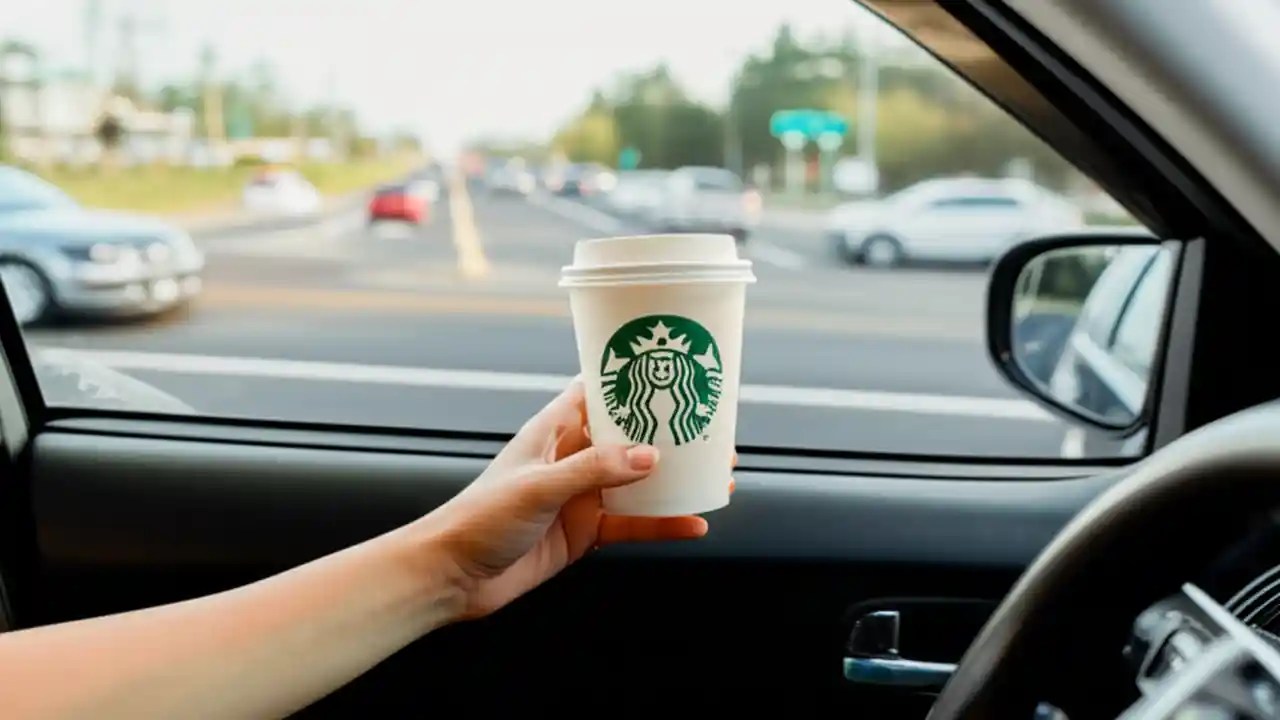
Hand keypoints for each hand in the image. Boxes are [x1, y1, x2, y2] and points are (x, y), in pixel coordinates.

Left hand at [421, 378, 734, 619]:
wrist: (452, 576)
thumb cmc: (479, 518)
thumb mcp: (539, 486)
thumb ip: (595, 470)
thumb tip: (651, 456)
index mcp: (552, 430)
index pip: (597, 390)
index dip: (631, 376)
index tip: (671, 364)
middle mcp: (570, 458)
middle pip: (630, 435)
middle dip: (669, 431)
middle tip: (713, 428)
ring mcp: (579, 496)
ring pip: (639, 480)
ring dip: (676, 479)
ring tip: (718, 474)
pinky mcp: (584, 531)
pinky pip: (633, 524)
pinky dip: (663, 523)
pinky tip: (694, 524)